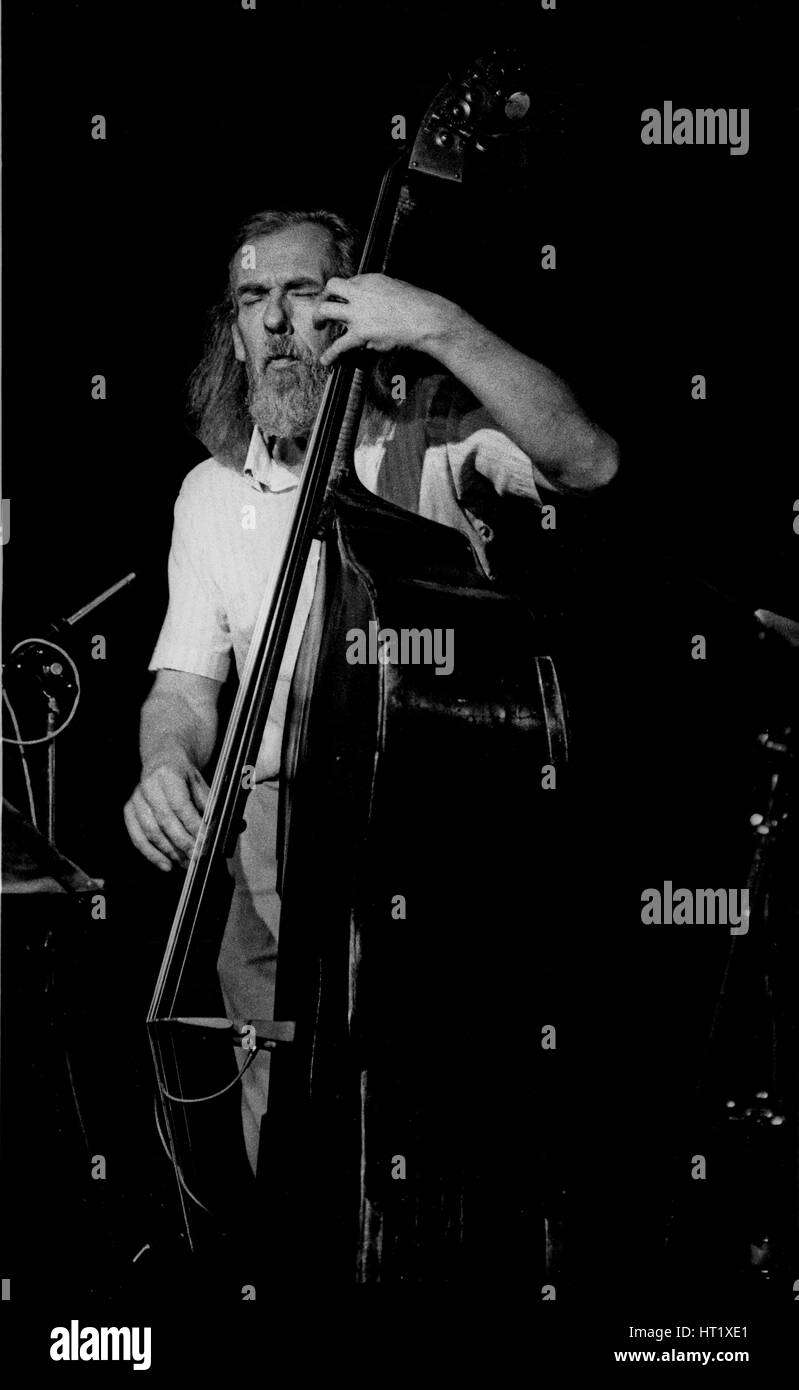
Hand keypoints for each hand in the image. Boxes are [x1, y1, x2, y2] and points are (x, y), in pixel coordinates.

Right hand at [124, 752, 208, 871]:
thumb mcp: (200, 784)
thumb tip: (227, 828)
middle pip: (165, 821)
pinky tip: (167, 865)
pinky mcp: (129, 811)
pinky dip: (152, 854)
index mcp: (168, 775)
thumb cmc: (184, 776)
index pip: (181, 805)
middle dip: (183, 843)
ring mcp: (136, 799)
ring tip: (187, 863)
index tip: (206, 842)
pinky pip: (137, 838)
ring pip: (151, 832)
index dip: (193, 826)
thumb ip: (210, 805)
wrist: (162, 762)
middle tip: (198, 858)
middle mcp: (148, 786)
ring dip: (170, 851)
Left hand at [315, 274, 459, 366]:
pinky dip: (330, 354)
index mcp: (370, 280)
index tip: (345, 301)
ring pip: (325, 310)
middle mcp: (360, 293)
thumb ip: (379, 293)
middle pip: (331, 288)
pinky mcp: (361, 334)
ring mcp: (358, 313)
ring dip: (318, 318)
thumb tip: (372, 305)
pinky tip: (325, 360)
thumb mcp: (396, 288)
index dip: (345, 294)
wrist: (425, 319)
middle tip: (322, 308)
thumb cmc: (417, 305)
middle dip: (323, 297)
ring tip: (318, 326)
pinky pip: (339, 345)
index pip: (348, 283)